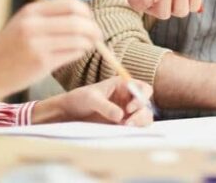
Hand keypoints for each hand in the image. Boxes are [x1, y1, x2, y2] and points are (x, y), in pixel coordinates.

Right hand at [0, 0, 101, 96]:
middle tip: (97, 35)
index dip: (86, 12)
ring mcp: (37, 44)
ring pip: (79, 38)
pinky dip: (80, 52)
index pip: (70, 4)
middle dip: (93, 28)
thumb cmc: (8, 49)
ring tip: (89, 45)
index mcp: (31, 11)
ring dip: (89, 42)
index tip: (89, 20)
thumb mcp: (22, 24)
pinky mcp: (41, 62)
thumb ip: (48, 17)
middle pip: (78, 20)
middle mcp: (33, 25)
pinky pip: (72, 53)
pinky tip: (77, 53)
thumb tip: (82, 16)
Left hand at [34, 78, 154, 125]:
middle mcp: (128, 98)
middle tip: (127, 123)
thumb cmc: (80, 99)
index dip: (141, 97)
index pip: (142, 88)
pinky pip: (136, 127)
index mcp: (122, 85)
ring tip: (125, 127)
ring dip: (139, 123)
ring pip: (144, 117)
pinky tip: (124, 131)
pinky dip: (135, 130)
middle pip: (146, 105)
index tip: (130, 107)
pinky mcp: (123, 123)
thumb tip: (120, 116)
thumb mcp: (91, 99)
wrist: (69, 112)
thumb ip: (105, 106)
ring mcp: (126, 111)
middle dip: (141, 114)